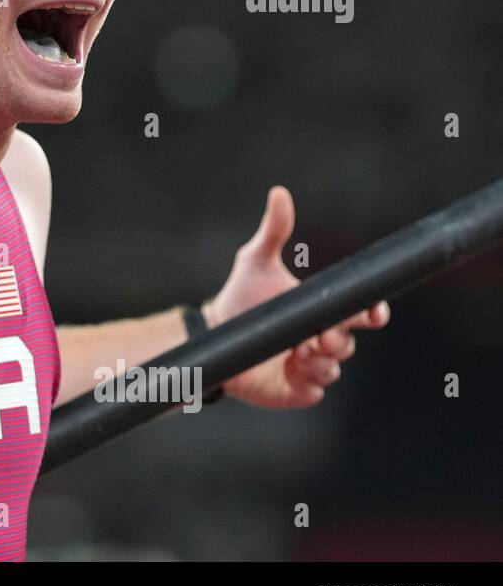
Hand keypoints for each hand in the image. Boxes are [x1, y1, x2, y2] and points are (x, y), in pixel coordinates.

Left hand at [204, 185, 390, 408]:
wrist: (213, 335)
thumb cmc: (242, 298)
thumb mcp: (256, 263)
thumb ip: (273, 231)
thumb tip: (279, 193)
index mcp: (320, 311)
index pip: (358, 312)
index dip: (372, 312)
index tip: (373, 312)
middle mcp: (321, 338)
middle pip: (348, 343)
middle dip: (340, 341)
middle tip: (321, 338)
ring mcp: (309, 365)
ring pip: (333, 369)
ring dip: (322, 364)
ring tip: (297, 354)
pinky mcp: (293, 388)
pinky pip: (314, 391)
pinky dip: (307, 384)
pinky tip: (290, 371)